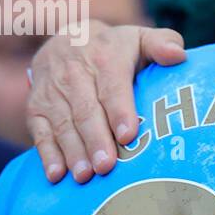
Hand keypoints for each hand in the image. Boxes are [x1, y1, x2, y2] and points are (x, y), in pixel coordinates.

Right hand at [25, 21, 185, 183]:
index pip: (112, 86)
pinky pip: (40, 131)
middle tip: (106, 166)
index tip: (128, 135)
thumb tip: (178, 56)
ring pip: (62, 123)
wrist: (67, 39)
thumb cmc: (115, 48)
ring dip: (73, 151)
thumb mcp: (139, 38)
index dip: (120, 111)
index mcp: (105, 56)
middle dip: (96, 139)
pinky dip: (47, 154)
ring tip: (85, 176)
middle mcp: (74, 72)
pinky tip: (56, 175)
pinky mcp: (35, 106)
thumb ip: (162, 44)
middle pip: (85, 110)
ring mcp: (52, 91)